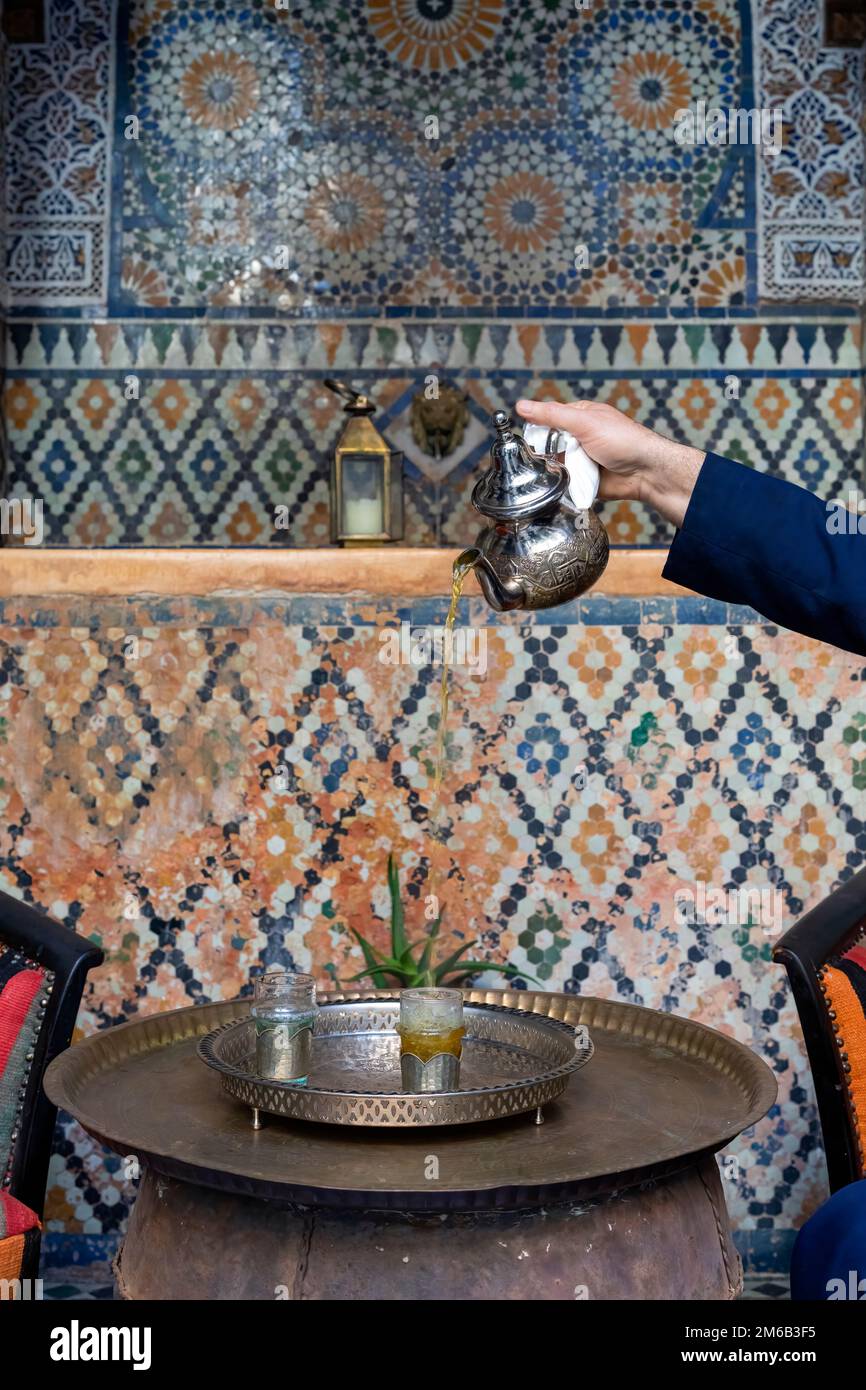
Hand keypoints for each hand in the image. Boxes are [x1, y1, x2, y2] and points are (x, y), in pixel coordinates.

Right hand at [515, 397, 704, 528]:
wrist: (645, 472)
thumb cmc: (623, 440)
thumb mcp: (584, 422)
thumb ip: (552, 415)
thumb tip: (522, 406)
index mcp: (580, 416)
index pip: (548, 419)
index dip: (535, 428)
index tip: (524, 438)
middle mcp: (580, 437)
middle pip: (549, 444)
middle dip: (543, 453)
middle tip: (538, 459)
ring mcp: (582, 459)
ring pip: (555, 465)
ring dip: (553, 470)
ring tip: (551, 472)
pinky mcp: (584, 480)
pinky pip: (565, 482)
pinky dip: (562, 484)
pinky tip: (558, 486)